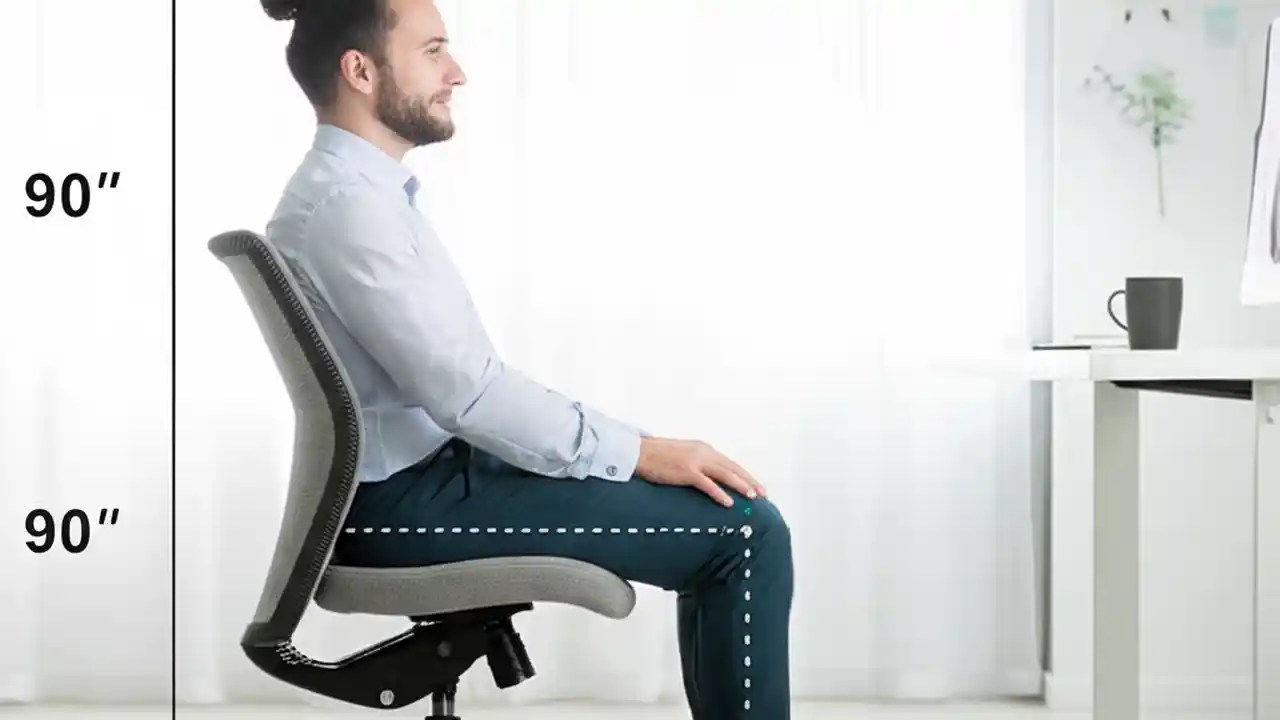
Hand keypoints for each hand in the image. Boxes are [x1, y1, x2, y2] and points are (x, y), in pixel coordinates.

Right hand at [634, 438, 766, 506]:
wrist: (639, 452)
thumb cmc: (657, 456)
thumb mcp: (682, 455)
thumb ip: (696, 463)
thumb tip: (706, 477)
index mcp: (703, 449)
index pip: (729, 463)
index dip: (744, 475)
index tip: (756, 485)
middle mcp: (703, 452)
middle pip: (732, 468)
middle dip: (749, 480)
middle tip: (763, 493)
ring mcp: (695, 461)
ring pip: (725, 474)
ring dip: (741, 485)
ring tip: (753, 497)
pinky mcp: (686, 471)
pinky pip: (707, 484)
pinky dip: (720, 493)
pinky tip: (728, 502)